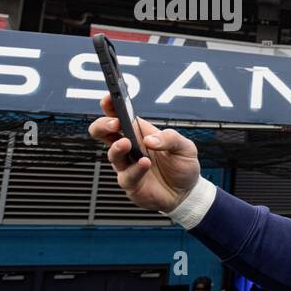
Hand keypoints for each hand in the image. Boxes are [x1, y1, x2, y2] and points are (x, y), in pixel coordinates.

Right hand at [88, 94, 201, 212]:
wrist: (187, 192)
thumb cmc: (183, 165)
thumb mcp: (186, 147)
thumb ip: (171, 138)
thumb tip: (150, 139)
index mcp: (139, 133)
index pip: (119, 115)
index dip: (111, 105)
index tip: (110, 98)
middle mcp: (130, 148)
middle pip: (103, 133)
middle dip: (103, 125)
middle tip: (114, 123)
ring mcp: (127, 166)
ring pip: (112, 154)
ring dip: (117, 147)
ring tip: (127, 143)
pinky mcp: (131, 183)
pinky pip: (127, 176)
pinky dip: (135, 169)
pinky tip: (144, 163)